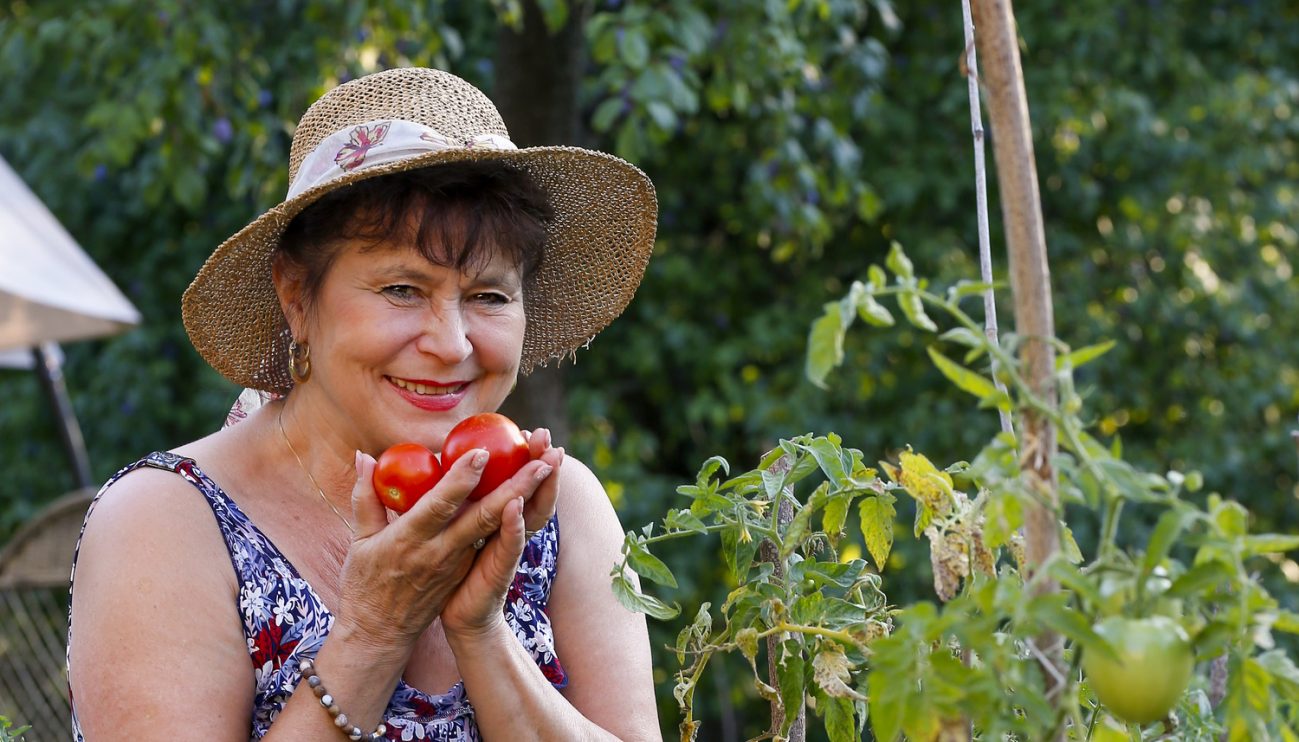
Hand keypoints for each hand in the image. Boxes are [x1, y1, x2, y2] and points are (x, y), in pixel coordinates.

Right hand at [329, 447, 550, 650]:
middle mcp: (440, 551)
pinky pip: (490, 538)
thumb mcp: (360, 541)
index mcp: (409, 539)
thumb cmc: (365, 582)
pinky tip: (529, 493)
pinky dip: (511, 515)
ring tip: (546, 467)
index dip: (461, 479)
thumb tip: (365, 456)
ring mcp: (457, 563)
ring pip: (494, 526)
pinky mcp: (465, 569)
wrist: (382, 632)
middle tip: (539, 459)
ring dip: (523, 496)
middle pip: (482, 515)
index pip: (440, 505)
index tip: (481, 453)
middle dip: (515, 485)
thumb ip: (366, 498)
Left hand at [440, 432, 562, 640]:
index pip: (515, 482)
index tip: (526, 430)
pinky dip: (515, 527)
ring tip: (546, 462)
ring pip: (529, 515)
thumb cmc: (442, 573)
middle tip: (545, 436)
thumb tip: (423, 463)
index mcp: (494, 518)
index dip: (524, 457)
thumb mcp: (445, 530)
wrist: (448, 619)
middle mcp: (506, 531)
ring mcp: (505, 551)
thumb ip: (443, 499)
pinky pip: (508, 547)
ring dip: (538, 488)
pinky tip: (516, 506)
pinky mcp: (498, 572)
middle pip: (531, 491)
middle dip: (541, 463)